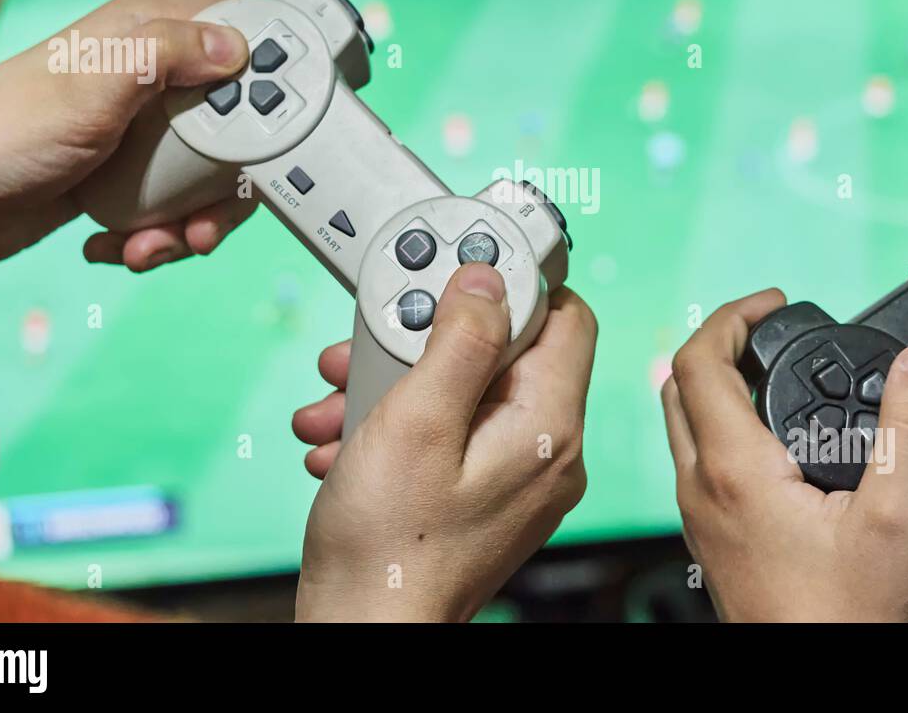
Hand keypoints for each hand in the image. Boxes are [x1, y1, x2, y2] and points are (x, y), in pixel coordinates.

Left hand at [0, 0, 252, 272]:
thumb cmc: (7, 132)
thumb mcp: (96, 85)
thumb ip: (166, 55)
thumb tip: (236, 46)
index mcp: (149, 35)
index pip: (240, 34)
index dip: (274, 74)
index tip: (287, 125)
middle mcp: (154, 77)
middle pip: (240, 122)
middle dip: (231, 183)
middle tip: (207, 218)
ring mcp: (144, 131)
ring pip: (213, 176)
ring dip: (192, 223)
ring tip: (154, 246)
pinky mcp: (131, 177)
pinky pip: (177, 208)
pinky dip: (158, 237)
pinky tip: (119, 244)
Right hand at [294, 264, 596, 621]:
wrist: (362, 629)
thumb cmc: (388, 543)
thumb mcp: (419, 419)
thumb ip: (460, 339)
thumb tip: (489, 279)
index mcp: (548, 425)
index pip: (567, 317)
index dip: (512, 286)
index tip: (453, 278)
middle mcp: (545, 451)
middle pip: (502, 352)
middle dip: (424, 341)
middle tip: (371, 350)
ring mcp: (514, 478)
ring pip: (463, 393)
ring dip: (393, 386)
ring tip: (340, 404)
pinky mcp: (480, 496)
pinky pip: (448, 435)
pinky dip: (395, 428)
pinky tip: (345, 443)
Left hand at [660, 289, 907, 621]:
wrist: (818, 679)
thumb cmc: (844, 617)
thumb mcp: (896, 518)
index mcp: (733, 468)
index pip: (699, 360)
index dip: (733, 315)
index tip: (775, 302)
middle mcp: (701, 487)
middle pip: (681, 385)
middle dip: (720, 342)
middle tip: (769, 329)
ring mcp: (700, 514)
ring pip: (684, 424)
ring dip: (715, 383)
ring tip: (771, 372)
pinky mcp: (712, 537)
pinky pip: (698, 460)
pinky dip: (722, 425)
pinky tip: (770, 437)